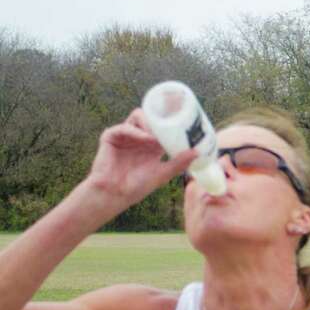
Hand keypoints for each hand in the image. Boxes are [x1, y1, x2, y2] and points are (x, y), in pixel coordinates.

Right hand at [83, 109, 197, 212]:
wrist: (116, 194)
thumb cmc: (138, 186)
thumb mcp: (164, 173)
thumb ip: (179, 163)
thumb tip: (198, 152)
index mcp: (153, 143)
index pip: (164, 124)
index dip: (174, 119)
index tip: (187, 118)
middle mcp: (140, 136)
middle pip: (152, 116)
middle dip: (163, 118)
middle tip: (175, 123)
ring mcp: (126, 135)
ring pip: (139, 116)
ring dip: (151, 123)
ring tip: (160, 135)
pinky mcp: (111, 137)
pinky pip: (123, 127)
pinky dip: (136, 131)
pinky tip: (146, 138)